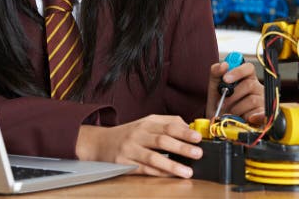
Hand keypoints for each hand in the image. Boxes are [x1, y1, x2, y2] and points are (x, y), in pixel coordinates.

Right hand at [75, 116, 201, 177]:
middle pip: (162, 140)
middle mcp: (138, 135)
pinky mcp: (124, 164)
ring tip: (187, 171)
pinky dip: (159, 173)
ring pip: (153, 157)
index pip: (168, 125)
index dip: (184, 131)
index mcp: (146, 123)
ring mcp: (130, 150)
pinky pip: (144, 170)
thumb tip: (188, 128)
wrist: (100, 143)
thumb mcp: (146, 124)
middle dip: (182, 147)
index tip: (198, 137)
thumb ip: (167, 124)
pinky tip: (170, 175)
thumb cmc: (129, 134)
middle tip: (198, 153)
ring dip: (172, 165)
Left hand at [206, 60, 263, 124]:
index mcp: (247, 78)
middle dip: (233, 95)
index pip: (249, 68)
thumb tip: (224, 65)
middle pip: (250, 84)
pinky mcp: (264, 114)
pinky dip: (249, 116)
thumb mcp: (214, 86)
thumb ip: (216, 72)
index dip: (238, 71)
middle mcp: (257, 87)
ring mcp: (262, 101)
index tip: (225, 79)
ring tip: (230, 113)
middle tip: (222, 103)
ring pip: (252, 100)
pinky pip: (259, 114)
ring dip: (236, 108)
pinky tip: (245, 118)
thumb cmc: (219, 103)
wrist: (220, 123)